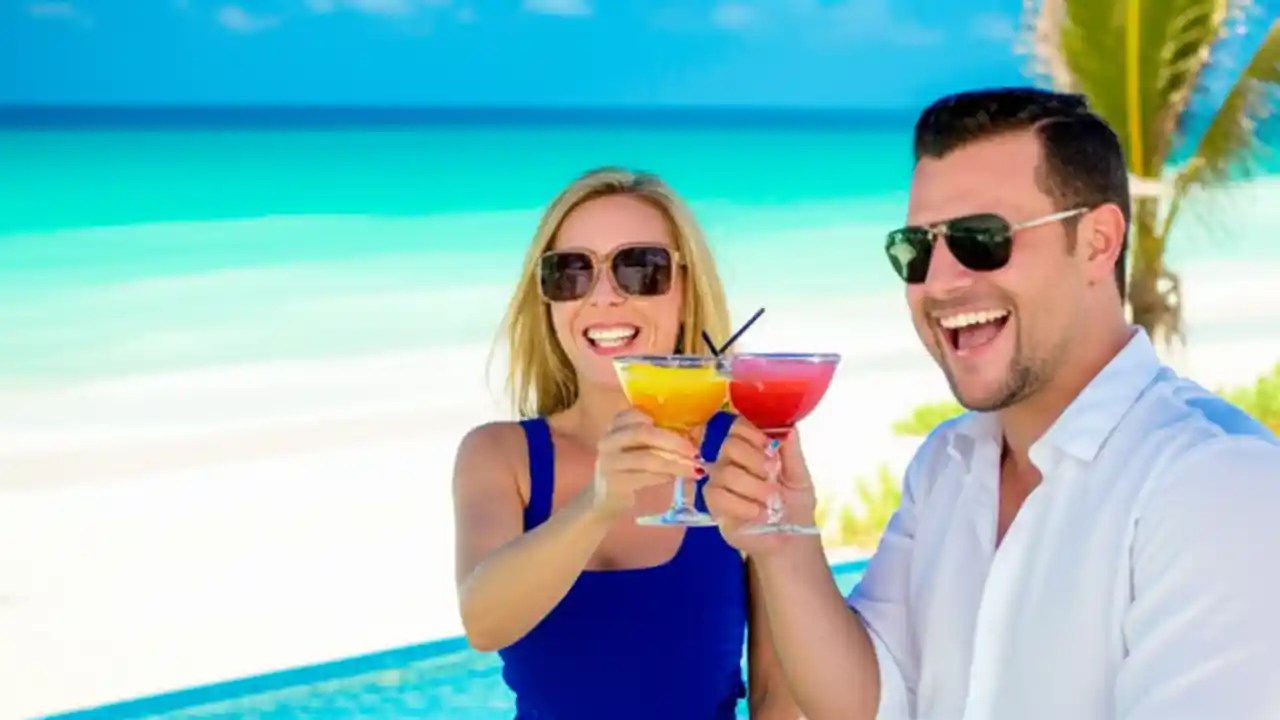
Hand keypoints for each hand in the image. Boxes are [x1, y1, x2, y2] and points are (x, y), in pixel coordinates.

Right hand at [590, 409, 700, 519]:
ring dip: (674, 463)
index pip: (636, 413)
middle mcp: (609, 440)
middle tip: (694, 451)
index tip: (684, 428)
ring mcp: (609, 462)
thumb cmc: (630, 468)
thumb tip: (695, 431)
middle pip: (643, 433)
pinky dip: (664, 477)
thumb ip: (660, 437)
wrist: (605, 499)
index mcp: (616, 426)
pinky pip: (645, 477)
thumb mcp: (641, 448)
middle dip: (673, 441)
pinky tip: (676, 477)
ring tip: (694, 469)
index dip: (660, 417)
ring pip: (647, 458)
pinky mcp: (614, 483)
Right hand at [704, 417, 816, 556]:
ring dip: (754, 487)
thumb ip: (792, 451)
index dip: (752, 433)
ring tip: (772, 501)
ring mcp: (720, 484)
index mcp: (749, 449)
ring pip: (725, 472)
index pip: (738, 427)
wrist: (792, 538)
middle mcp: (730, 462)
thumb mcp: (800, 476)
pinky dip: (743, 505)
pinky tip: (760, 514)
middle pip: (729, 445)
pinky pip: (719, 496)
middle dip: (755, 460)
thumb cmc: (794, 504)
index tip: (771, 448)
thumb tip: (787, 428)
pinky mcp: (715, 507)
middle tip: (773, 476)